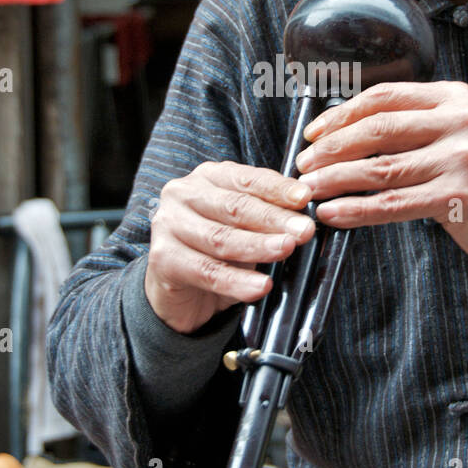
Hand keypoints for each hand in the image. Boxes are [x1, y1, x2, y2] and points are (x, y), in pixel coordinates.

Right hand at [145, 162, 314, 334]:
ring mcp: (168, 225)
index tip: (305, 198)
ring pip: (221, 238)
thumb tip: (305, 218)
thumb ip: (268, 216)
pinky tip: (261, 286)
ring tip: (286, 251)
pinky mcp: (163, 258)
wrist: (178, 289)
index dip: (277, 188)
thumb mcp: (244, 226)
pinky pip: (208, 271)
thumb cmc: (217, 251)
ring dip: (258, 246)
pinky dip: (238, 281)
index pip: (246, 178)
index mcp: (207, 177)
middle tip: (304, 230)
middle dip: (273, 219)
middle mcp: (183, 194)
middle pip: (234, 206)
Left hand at [294, 81, 467, 263]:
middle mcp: (458, 121)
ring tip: (309, 190)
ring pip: (381, 167)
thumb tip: (343, 134)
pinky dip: (357, 209)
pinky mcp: (457, 196)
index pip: (384, 97)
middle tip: (304, 165)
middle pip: (378, 128)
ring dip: (336, 179)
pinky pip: (393, 203)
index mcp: (453, 97)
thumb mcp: (457, 132)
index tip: (313, 134)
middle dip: (332, 147)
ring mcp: (460, 158)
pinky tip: (334, 213)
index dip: (341, 115)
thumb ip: (412, 125)